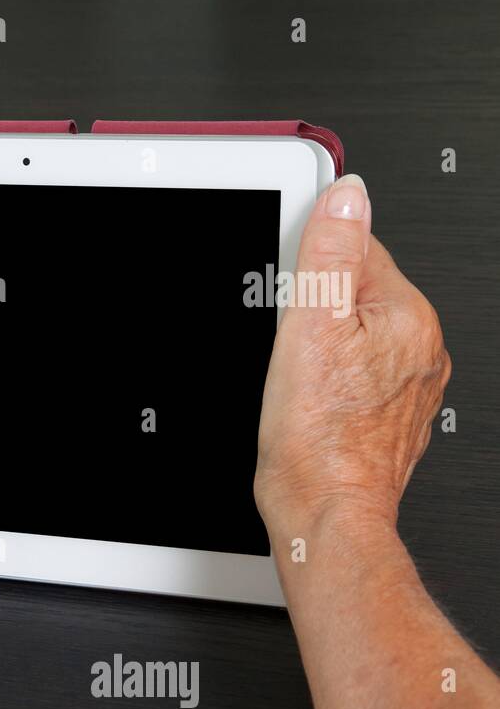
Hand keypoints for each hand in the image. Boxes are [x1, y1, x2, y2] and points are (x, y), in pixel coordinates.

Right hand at [254, 175, 450, 538]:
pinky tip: (311, 400)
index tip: (287, 293)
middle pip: (356, 294)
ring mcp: (409, 386)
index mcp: (406, 316)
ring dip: (323, 346)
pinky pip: (359, 376)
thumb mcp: (307, 330)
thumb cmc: (316, 437)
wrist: (325, 512)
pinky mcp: (391, 417)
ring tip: (297, 377)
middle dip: (315, 309)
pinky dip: (333, 380)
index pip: (357, 250)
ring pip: (356, 337)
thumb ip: (329, 256)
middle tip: (288, 346)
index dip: (310, 266)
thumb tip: (349, 196)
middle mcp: (420, 348)